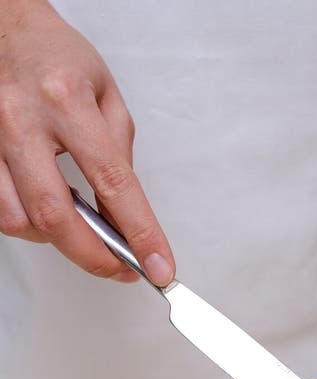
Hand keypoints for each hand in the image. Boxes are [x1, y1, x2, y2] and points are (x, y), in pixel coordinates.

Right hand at [0, 0, 173, 283]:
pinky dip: (30, 226)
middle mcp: (22, 120)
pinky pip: (1, 212)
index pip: (112, 181)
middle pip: (56, 214)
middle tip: (122, 269)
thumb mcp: (106, 96)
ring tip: (83, 233)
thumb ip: (120, 156)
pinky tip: (50, 215)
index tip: (158, 265)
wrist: (4, 27)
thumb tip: (127, 218)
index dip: (139, 232)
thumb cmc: (56, 58)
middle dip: (94, 256)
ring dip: (58, 241)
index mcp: (66, 100)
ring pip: (20, 221)